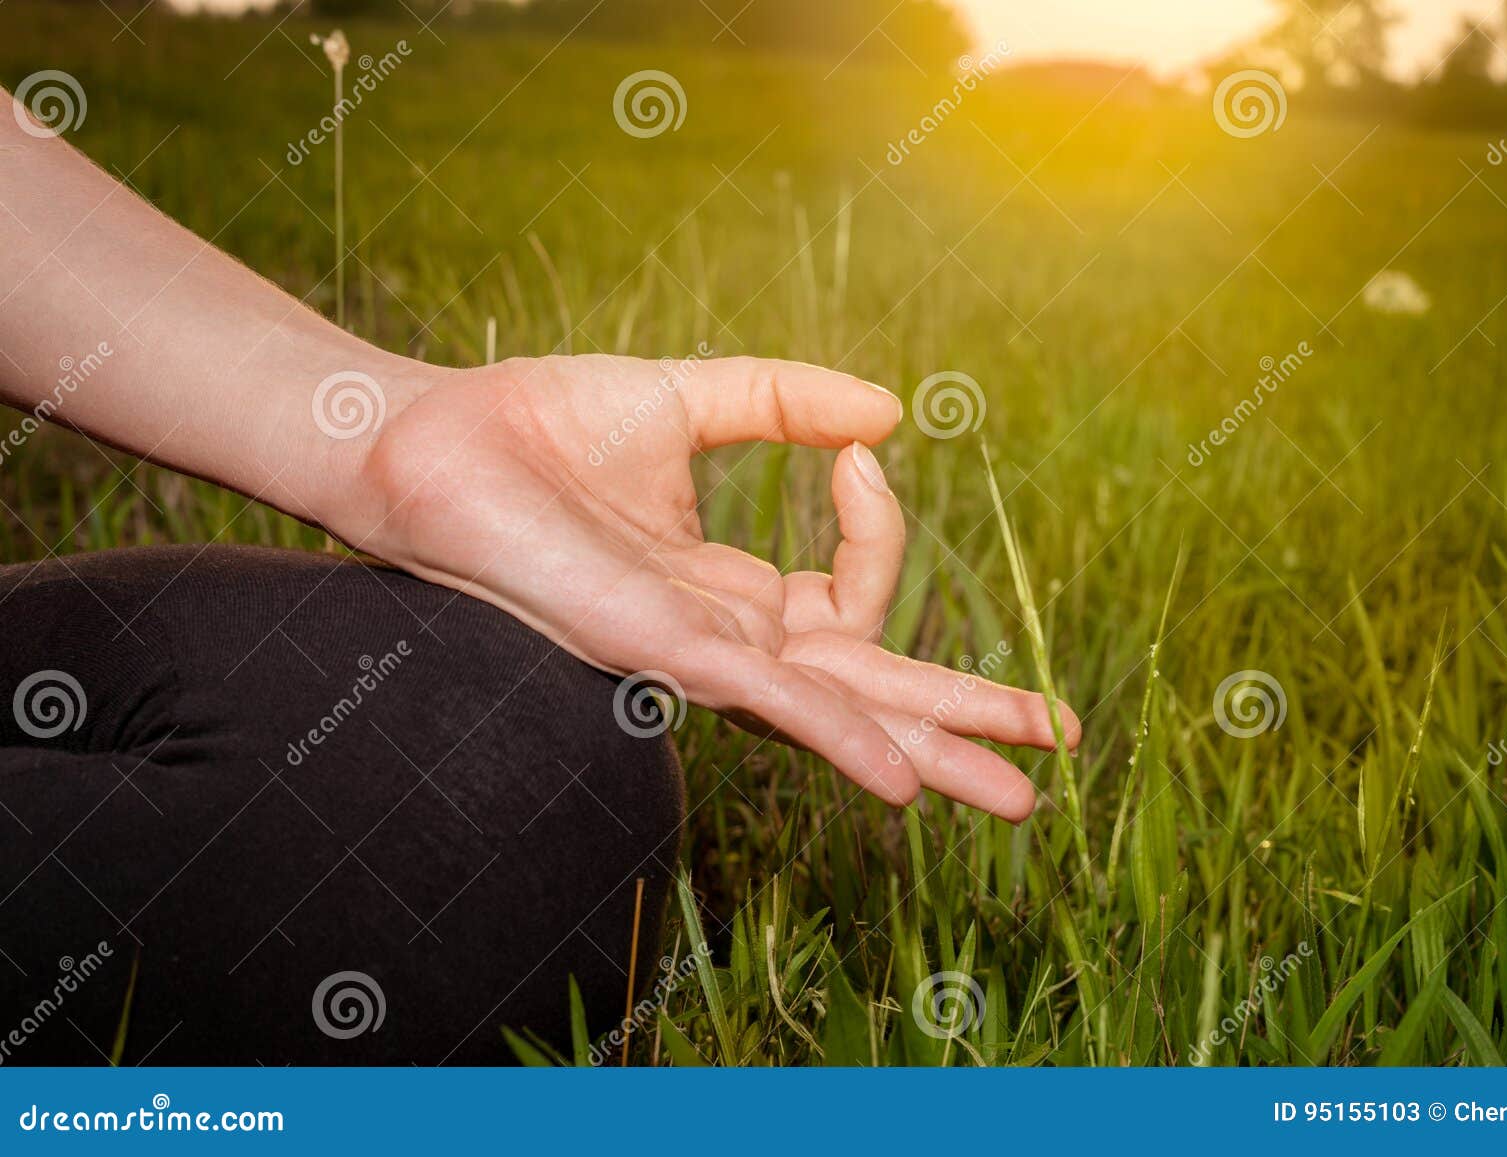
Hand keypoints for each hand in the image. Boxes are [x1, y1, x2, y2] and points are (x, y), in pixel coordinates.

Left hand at [348, 354, 1079, 821]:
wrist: (427, 441)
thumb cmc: (533, 427)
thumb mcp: (684, 398)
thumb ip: (782, 402)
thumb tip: (891, 414)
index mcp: (732, 588)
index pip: (855, 595)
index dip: (883, 529)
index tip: (862, 453)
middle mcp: (725, 636)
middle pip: (871, 689)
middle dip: (965, 718)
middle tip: (1054, 745)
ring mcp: (696, 652)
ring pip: (838, 713)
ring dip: (931, 751)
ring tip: (1017, 796)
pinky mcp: (657, 649)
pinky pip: (768, 702)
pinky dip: (839, 737)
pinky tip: (904, 777)